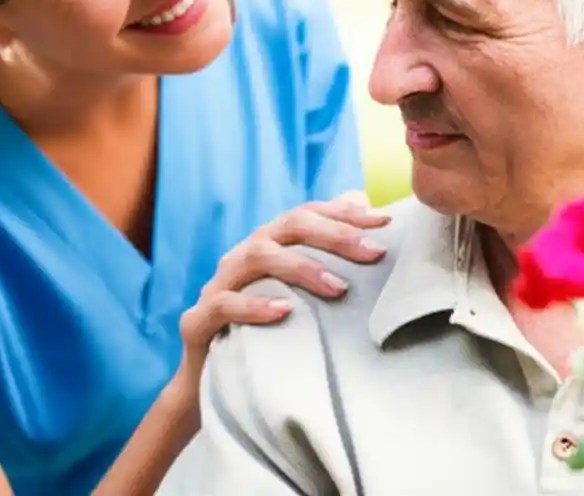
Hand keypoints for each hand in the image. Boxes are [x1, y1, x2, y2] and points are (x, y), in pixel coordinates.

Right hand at [174, 192, 389, 385]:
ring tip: (338, 287)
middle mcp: (243, 256)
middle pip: (287, 227)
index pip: (306, 214)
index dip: (343, 214)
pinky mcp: (198, 320)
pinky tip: (284, 311)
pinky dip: (254, 306)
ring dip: (301, 268)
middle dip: (333, 235)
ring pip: (257, 257)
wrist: (210, 381)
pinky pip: (224, 304)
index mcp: (267, 245)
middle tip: (373, 252)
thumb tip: (361, 201)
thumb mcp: (297, 294)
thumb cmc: (264, 333)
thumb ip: (325, 254)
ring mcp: (218, 285)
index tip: (384, 224)